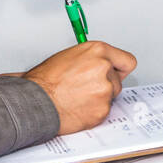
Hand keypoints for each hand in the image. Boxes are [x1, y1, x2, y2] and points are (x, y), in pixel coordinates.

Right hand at [21, 41, 136, 133]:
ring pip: (111, 96)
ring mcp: (105, 89)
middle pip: (117, 80)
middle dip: (105, 85)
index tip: (116, 73)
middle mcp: (104, 68)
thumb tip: (99, 64)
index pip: (127, 60)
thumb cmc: (44, 80)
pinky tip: (78, 107)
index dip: (119, 68)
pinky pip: (103, 111)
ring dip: (99, 98)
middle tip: (85, 88)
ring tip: (78, 97)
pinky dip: (93, 111)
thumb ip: (90, 59)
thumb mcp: (68, 56)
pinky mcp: (102, 109)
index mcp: (97, 51)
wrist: (35, 101)